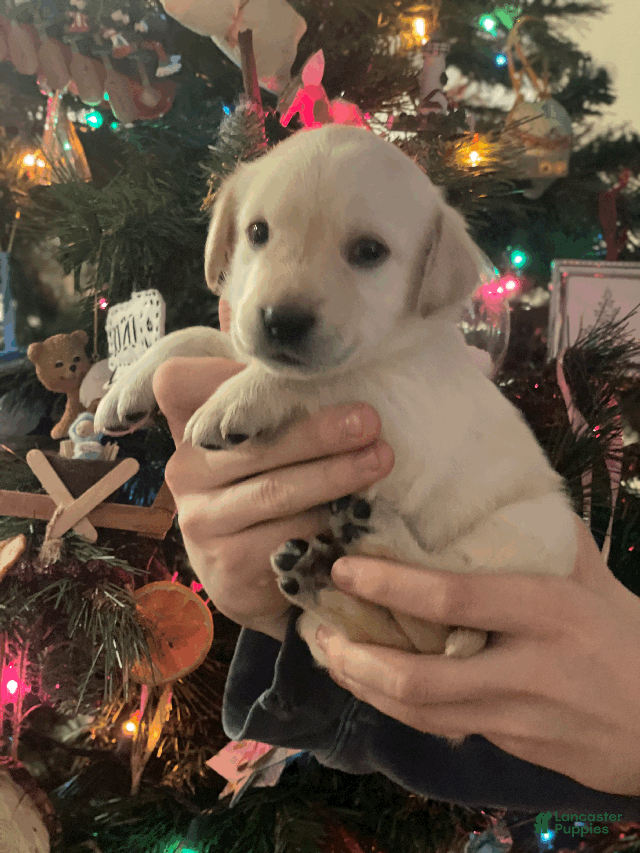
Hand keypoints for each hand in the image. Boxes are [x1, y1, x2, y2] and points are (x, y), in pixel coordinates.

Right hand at [153, 356, 393, 641]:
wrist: (254, 574)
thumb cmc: (266, 486)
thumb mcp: (264, 437)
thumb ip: (266, 386)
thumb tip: (270, 307)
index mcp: (191, 427)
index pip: (180, 382)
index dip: (222, 373)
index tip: (290, 370)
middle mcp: (185, 469)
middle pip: (252, 441)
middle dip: (316, 431)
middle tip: (370, 421)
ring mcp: (200, 520)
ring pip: (274, 492)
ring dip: (333, 477)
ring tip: (379, 461)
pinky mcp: (224, 566)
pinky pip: (284, 539)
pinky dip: (326, 526)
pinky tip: (359, 516)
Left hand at [316, 517, 639, 795]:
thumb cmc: (629, 639)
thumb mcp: (596, 578)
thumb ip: (547, 536)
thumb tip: (503, 487)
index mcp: (546, 613)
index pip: (452, 599)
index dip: (389, 585)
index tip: (343, 568)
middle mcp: (524, 670)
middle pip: (419, 677)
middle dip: (356, 656)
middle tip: (318, 630)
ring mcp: (515, 718)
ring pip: (420, 712)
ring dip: (365, 687)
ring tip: (330, 656)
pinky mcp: (511, 747)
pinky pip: (442, 727)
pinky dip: (398, 705)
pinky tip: (373, 682)